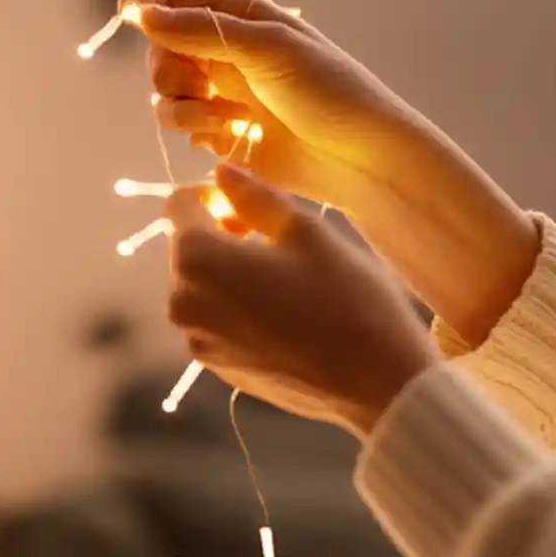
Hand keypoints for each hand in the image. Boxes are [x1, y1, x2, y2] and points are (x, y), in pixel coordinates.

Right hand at [122, 0, 538, 346]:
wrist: (358, 158)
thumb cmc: (328, 91)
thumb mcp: (266, 48)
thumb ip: (200, 29)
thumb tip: (140, 14)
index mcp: (239, 13)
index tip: (128, 14)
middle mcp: (223, 47)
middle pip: (158, 44)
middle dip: (167, 66)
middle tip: (201, 83)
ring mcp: (219, 90)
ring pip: (163, 89)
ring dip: (183, 105)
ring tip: (226, 118)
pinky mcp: (217, 130)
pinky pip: (178, 123)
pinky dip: (196, 130)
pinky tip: (232, 136)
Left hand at [166, 163, 435, 438]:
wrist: (377, 385)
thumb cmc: (346, 298)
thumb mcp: (305, 232)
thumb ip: (254, 196)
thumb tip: (221, 171)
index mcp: (197, 260)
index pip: (178, 205)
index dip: (213, 195)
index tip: (252, 206)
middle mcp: (182, 302)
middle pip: (187, 247)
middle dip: (221, 234)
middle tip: (277, 243)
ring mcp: (197, 341)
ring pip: (201, 285)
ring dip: (229, 273)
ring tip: (284, 280)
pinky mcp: (217, 368)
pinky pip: (215, 320)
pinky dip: (236, 308)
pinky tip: (283, 315)